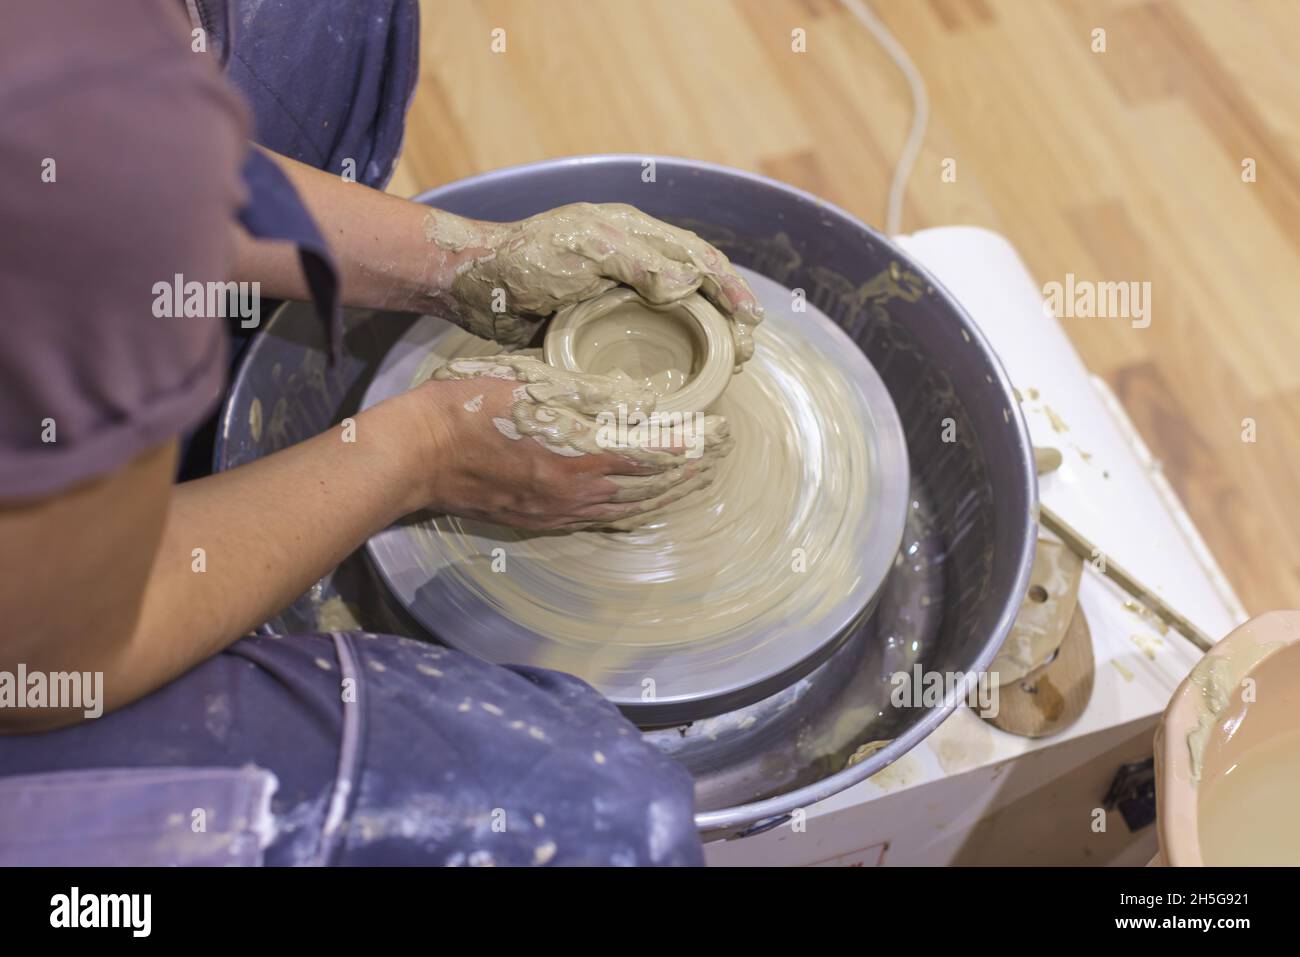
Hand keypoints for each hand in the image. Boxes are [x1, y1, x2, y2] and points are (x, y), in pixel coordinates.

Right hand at [407, 366, 726, 530]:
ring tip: (700, 480)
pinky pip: (605, 520)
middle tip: (724, 454)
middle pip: (655, 488)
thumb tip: (642, 403)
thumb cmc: (472, 406)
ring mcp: (561, 511)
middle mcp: (579, 492)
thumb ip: (592, 395)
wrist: (419, 454)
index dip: (696, 445)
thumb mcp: (536, 383)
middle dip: (695, 472)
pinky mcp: (543, 520)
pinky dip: (637, 511)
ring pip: (633, 508)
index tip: (722, 431)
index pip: (660, 455)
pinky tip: (649, 505)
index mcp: (583, 454)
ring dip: (671, 495)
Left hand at [427, 203, 764, 361]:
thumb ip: (639, 262)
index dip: (729, 287)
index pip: (697, 258)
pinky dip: (666, 352)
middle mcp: (628, 259)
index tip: (752, 320)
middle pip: (693, 288)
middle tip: (746, 353)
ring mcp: (611, 290)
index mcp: (632, 233)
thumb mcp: (586, 251)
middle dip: (726, 318)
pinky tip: (677, 374)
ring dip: (703, 338)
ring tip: (725, 367)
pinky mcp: (593, 319)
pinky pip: (641, 336)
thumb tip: (690, 284)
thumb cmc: (524, 260)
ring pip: (672, 314)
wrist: (472, 284)